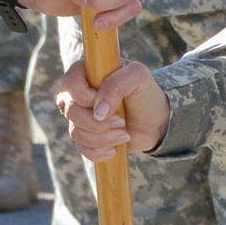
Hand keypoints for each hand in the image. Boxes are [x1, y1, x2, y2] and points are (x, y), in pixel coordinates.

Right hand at [56, 58, 170, 159]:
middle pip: (71, 111)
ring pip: (76, 132)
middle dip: (99, 122)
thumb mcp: (138, 77)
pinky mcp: (84, 137)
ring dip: (104, 137)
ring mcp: (78, 117)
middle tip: (122, 121)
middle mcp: (76, 95)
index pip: (70, 83)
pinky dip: (102, 151)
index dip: (86, 97)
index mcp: (85, 72)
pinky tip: (116, 146)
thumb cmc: (145, 92)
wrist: (155, 121)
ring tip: (124, 132)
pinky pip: (82, 149)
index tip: (111, 103)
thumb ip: (116, 85)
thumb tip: (98, 112)